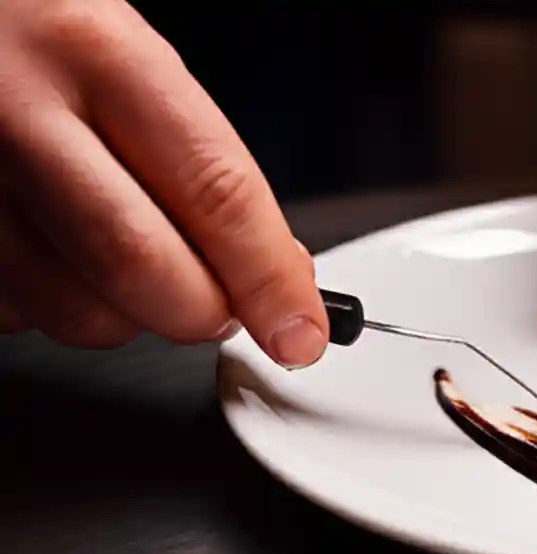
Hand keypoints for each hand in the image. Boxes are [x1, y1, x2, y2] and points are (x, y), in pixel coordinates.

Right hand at [0, 0, 327, 367]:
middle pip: (141, 267)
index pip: (216, 192)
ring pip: (74, 309)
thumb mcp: (124, 54)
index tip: (301, 332)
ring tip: (132, 262)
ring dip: (128, 316)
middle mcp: (17, 111)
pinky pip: (16, 311)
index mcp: (98, 52)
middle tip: (225, 310)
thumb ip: (200, 157)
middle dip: (203, 314)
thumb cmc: (36, 31)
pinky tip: (61, 253)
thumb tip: (278, 268)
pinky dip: (57, 305)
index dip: (270, 280)